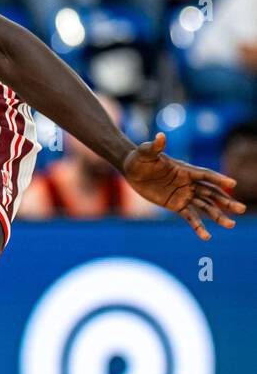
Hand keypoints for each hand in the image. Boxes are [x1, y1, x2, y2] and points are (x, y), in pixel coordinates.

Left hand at [122, 132, 244, 239]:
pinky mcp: (176, 205)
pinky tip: (206, 237)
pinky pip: (190, 217)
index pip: (206, 175)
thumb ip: (154, 147)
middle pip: (212, 193)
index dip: (218, 179)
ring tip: (230, 225)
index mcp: (186, 170)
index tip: (232, 184)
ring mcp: (184, 195)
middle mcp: (189, 183)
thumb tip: (160, 136)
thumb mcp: (146, 152)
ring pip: (206, 206)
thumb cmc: (140, 158)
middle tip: (241, 209)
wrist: (132, 170)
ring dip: (218, 215)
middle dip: (226, 201)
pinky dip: (198, 227)